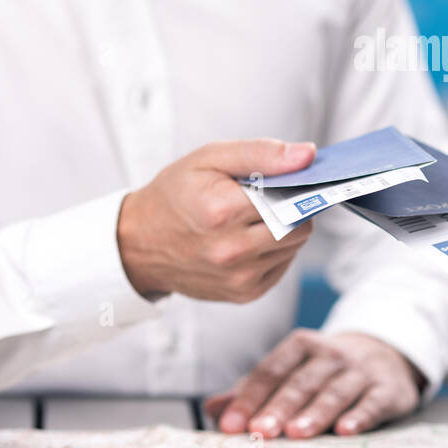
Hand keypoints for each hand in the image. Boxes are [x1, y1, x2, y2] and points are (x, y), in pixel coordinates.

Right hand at [116, 138, 316, 302]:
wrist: (140, 242)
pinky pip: (282, 266)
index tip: (292, 180)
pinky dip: (274, 251)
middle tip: (270, 197)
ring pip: (294, 247)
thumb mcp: (210, 158)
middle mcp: (231, 250)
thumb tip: (307, 154)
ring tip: (253, 218)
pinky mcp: (243, 293)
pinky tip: (249, 238)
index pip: (290, 199)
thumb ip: (261, 153)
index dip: (296, 186)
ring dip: (284, 230)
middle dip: (292, 208)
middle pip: (298, 227)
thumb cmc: (175, 194)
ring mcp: (238, 277)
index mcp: (222, 211)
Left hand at [204, 329, 424, 437]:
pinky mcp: (387, 389)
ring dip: (314, 413)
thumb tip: (213, 408)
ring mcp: (360, 371)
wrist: (386, 354)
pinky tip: (345, 431)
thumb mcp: (291, 370)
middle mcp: (331, 354)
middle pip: (301, 382)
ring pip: (335, 392)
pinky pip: (372, 403)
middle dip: (279, 407)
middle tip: (260, 430)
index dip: (250, 397)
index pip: (271, 371)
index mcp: (302, 346)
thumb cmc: (326, 369)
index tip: (231, 423)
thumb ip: (253, 390)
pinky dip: (359, 417)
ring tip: (295, 433)